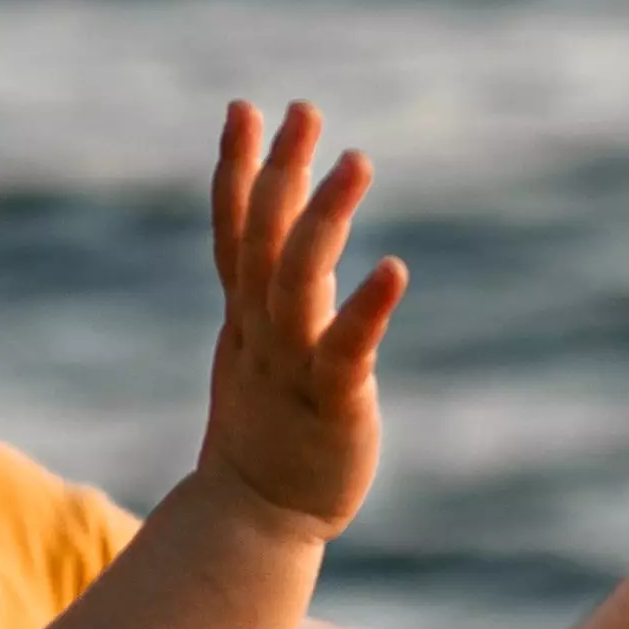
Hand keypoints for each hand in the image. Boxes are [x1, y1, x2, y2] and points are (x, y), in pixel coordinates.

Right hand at [198, 102, 401, 534]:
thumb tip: (288, 241)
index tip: (244, 108)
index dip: (236, 168)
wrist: (255, 520)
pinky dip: (367, 308)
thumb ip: (271, 295)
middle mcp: (260, 331)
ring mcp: (291, 365)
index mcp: (245, 317)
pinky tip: (394, 269)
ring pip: (297, 279)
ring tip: (356, 161)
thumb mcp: (259, 353)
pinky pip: (346, 349)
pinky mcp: (331, 403)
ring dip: (324, 217)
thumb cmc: (270, 433)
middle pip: (261, 238)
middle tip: (304, 110)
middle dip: (279, 170)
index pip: (234, 229)